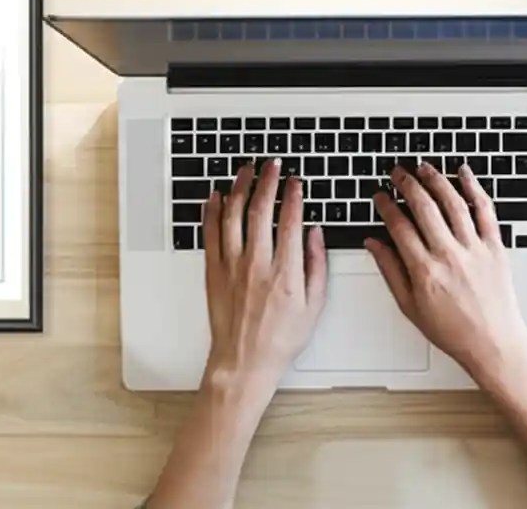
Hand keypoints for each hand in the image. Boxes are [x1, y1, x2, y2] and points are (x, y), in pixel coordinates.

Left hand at [201, 158, 327, 389]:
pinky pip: (210, 234)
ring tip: (244, 171)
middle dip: (266, 181)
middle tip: (270, 166)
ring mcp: (231, 266)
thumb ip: (316, 265)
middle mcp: (256, 264)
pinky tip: (216, 197)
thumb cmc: (280, 339)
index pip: (290, 220)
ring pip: (232, 215)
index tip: (295, 182)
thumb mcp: (314, 305)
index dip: (293, 195)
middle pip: (260, 210)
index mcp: (285, 272)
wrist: (244, 362)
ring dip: (239, 188)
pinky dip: (212, 211)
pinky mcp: (213, 272)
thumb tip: (314, 234)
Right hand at [365, 162, 526, 384]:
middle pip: (424, 207)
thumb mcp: (409, 306)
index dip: (386, 206)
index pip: (399, 226)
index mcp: (424, 271)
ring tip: (424, 167)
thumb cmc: (453, 330)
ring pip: (453, 202)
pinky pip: (485, 210)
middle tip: (398, 173)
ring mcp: (474, 249)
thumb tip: (373, 244)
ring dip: (435, 180)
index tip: (380, 196)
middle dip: (407, 184)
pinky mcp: (495, 247)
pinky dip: (474, 188)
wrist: (493, 342)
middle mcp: (449, 255)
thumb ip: (390, 271)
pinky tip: (464, 173)